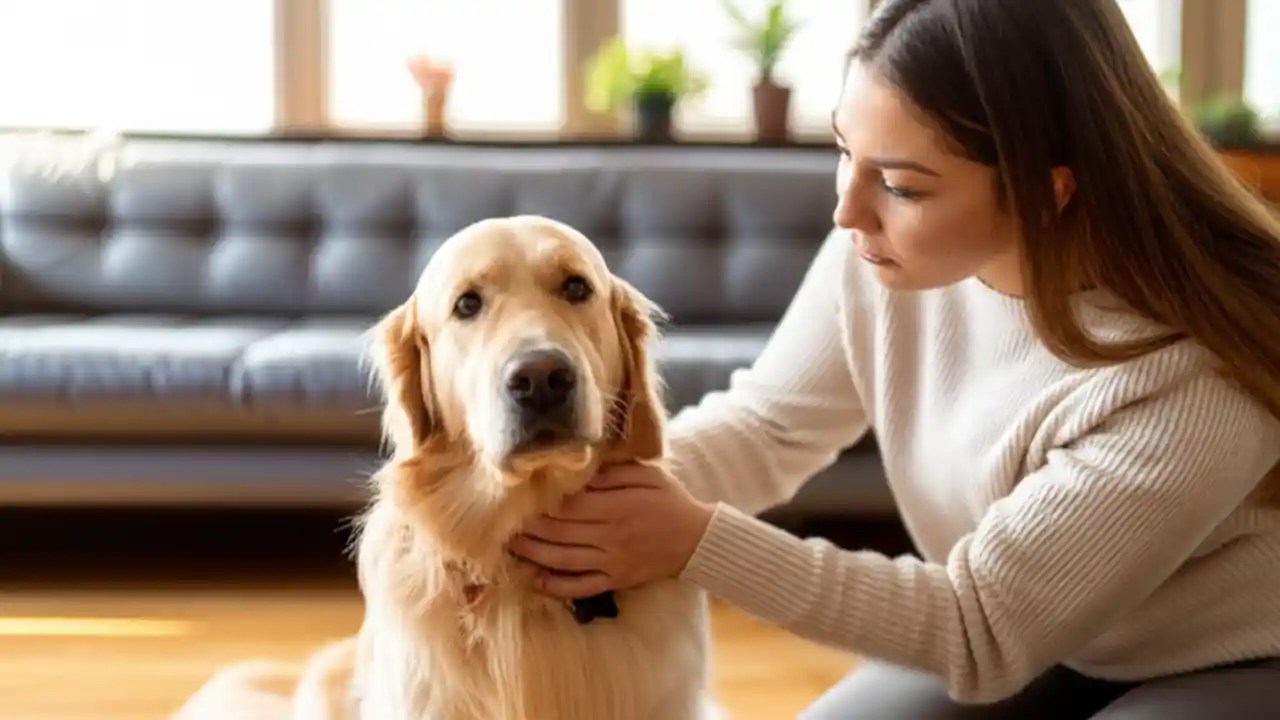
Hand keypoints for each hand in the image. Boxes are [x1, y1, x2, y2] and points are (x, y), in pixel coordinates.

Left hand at [509, 463, 714, 598]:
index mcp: (616, 506)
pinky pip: (581, 586)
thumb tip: (580, 470)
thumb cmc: (669, 501)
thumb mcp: (647, 475)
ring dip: (533, 553)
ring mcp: (611, 561)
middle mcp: (610, 535)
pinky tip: (535, 580)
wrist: (697, 539)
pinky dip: (556, 586)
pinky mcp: (615, 579)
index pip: (569, 505)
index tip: (519, 497)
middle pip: (559, 531)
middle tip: (501, 522)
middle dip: (528, 527)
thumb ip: (614, 472)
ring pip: (563, 559)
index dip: (542, 502)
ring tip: (509, 546)